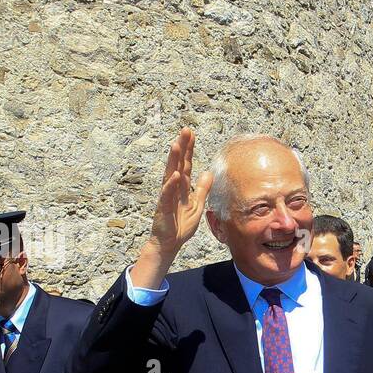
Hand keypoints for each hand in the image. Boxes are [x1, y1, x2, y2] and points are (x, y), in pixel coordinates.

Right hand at [137, 128, 213, 278]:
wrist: (170, 242)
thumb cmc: (181, 224)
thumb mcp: (197, 204)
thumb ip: (202, 189)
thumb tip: (209, 173)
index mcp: (183, 186)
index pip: (187, 164)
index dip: (189, 149)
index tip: (191, 133)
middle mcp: (173, 188)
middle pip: (178, 163)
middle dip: (181, 147)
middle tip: (185, 130)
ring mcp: (167, 196)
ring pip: (170, 174)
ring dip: (173, 160)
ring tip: (176, 145)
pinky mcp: (164, 208)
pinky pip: (167, 195)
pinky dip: (171, 185)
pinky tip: (175, 174)